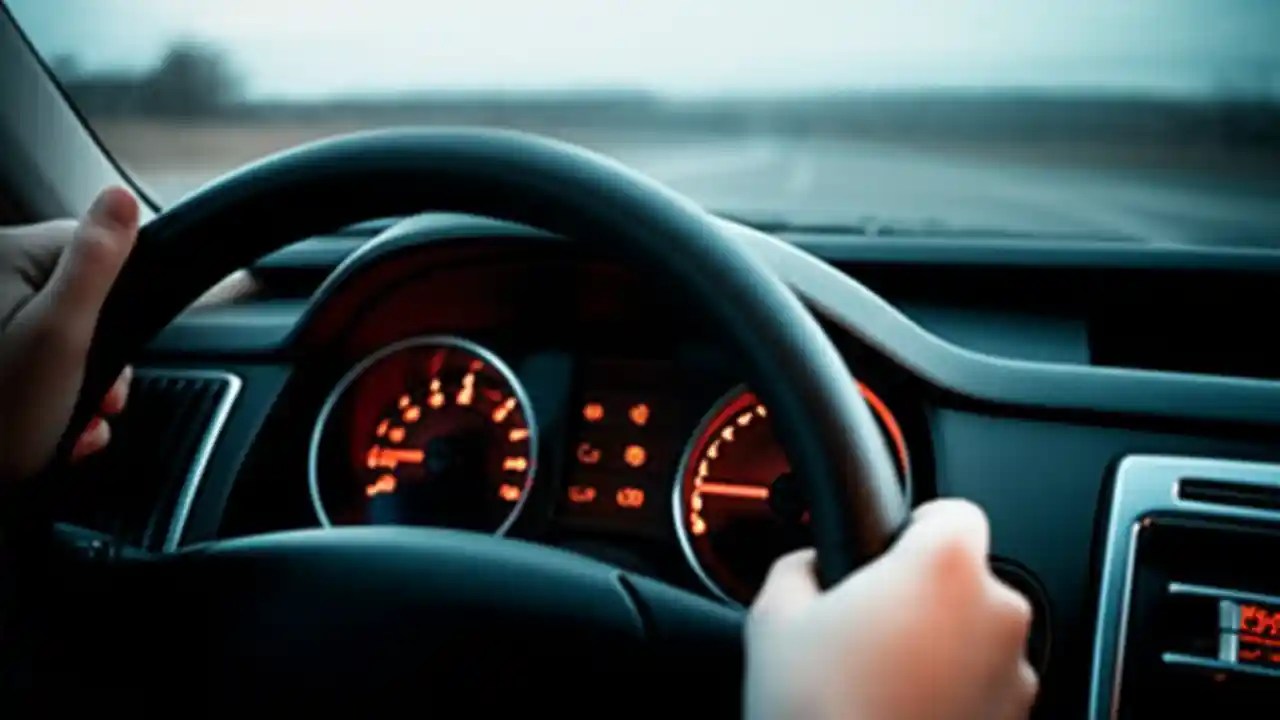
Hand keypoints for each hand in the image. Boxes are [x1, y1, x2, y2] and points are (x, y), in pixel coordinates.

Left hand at [0, 187, 138, 485]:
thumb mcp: (62, 337)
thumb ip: (97, 264)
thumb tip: (119, 198)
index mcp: (5, 257)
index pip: (98, 250)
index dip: (123, 303)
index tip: (118, 353)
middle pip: (82, 299)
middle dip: (102, 359)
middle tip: (96, 400)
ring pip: (61, 338)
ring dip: (82, 388)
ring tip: (72, 425)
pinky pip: (34, 363)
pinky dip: (50, 399)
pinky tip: (50, 431)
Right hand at [746, 499, 1037, 719]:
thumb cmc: (816, 710)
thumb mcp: (773, 616)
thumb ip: (801, 566)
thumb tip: (811, 567)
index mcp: (945, 565)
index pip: (952, 511)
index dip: (914, 527)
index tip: (885, 553)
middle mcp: (997, 614)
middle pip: (964, 579)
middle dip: (921, 597)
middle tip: (864, 630)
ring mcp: (1016, 678)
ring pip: (976, 639)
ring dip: (940, 650)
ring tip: (877, 683)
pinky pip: (984, 691)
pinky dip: (953, 696)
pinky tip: (898, 715)